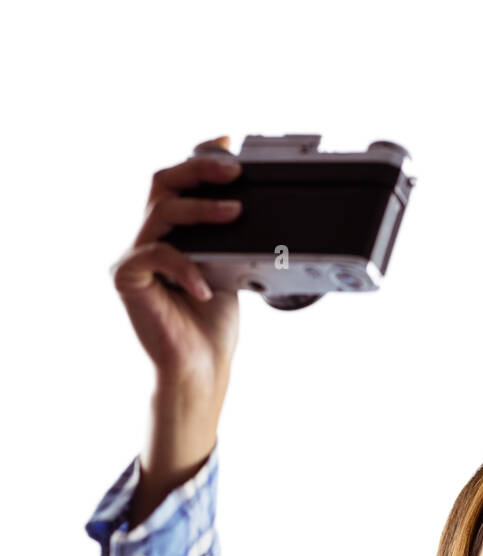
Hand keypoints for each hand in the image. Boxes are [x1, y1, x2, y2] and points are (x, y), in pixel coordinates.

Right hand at [110, 135, 242, 400]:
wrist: (200, 368)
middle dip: (199, 170)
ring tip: (234, 212)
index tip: (228, 146)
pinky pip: (157, 255)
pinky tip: (206, 285)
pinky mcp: (127, 277)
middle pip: (164, 183)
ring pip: (162, 211)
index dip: (198, 159)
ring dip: (201, 208)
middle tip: (234, 172)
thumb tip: (240, 198)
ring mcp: (135, 256)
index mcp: (170, 234)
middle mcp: (148, 239)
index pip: (178, 184)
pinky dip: (185, 266)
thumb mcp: (230, 268)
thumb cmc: (211, 326)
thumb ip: (229, 235)